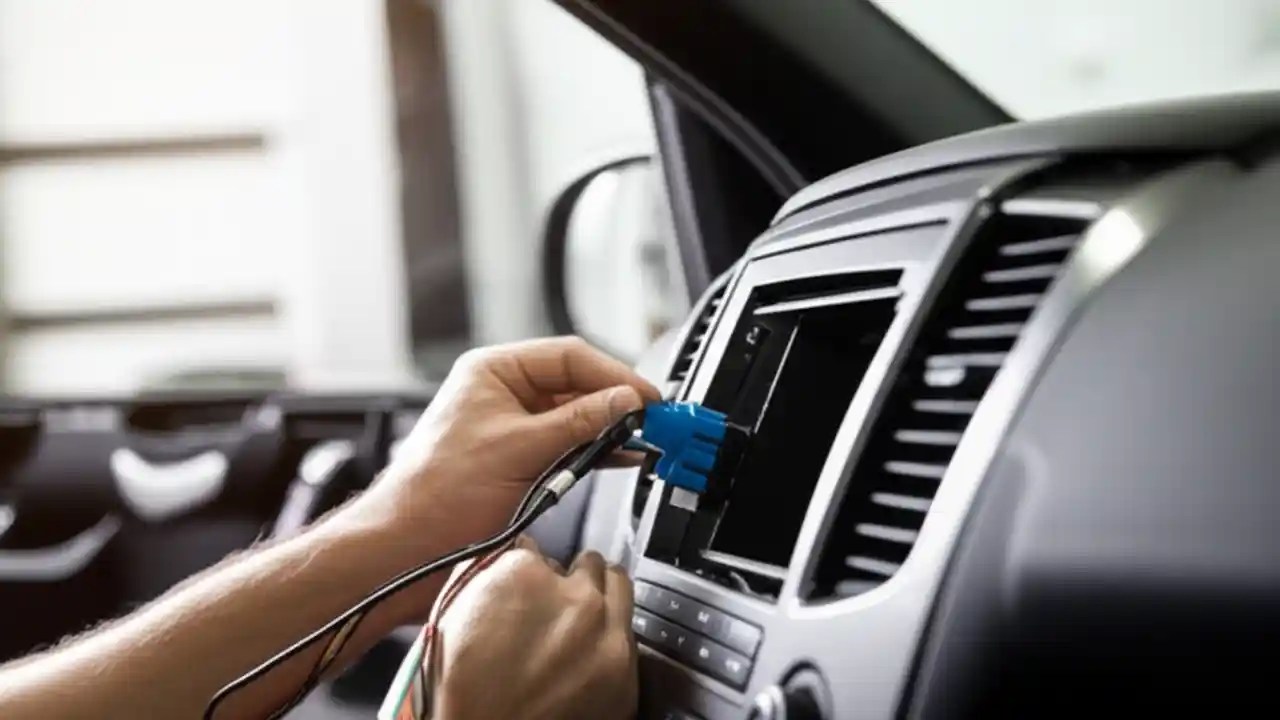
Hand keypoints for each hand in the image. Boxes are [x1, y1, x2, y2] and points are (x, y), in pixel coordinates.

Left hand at [339, 337, 659, 568]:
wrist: (408, 548)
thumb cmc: (437, 494)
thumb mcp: (520, 449)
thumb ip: (579, 422)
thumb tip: (625, 401)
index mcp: (493, 371)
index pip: (568, 356)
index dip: (613, 374)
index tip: (647, 396)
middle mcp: (503, 393)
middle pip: (575, 385)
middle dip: (615, 402)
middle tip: (653, 419)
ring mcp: (512, 427)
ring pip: (575, 417)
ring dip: (608, 429)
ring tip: (643, 439)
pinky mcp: (519, 459)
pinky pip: (566, 445)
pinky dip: (594, 451)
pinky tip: (621, 456)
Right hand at [431, 539, 637, 719]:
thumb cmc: (457, 687)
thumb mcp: (451, 613)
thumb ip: (484, 570)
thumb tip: (511, 550)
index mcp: (525, 575)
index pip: (534, 548)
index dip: (525, 568)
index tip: (520, 585)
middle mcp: (577, 597)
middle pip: (588, 563)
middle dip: (570, 579)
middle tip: (553, 603)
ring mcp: (608, 636)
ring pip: (619, 586)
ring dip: (600, 596)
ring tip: (580, 619)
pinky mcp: (627, 674)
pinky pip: (626, 636)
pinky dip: (608, 640)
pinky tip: (584, 658)